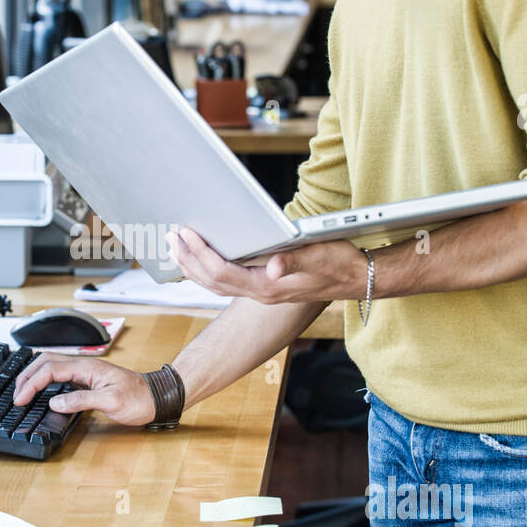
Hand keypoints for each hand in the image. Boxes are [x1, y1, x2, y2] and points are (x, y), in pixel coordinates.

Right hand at [13, 353, 156, 426]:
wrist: (157, 397)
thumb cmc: (139, 399)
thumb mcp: (110, 402)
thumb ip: (81, 401)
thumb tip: (54, 402)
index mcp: (87, 367)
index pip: (49, 370)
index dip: (31, 384)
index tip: (20, 399)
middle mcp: (84, 366)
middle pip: (46, 362)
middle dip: (27, 375)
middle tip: (15, 394)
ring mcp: (86, 371)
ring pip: (52, 366)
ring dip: (34, 376)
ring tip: (23, 390)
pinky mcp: (88, 379)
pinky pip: (61, 375)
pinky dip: (45, 380)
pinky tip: (42, 390)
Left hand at [168, 227, 368, 304]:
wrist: (357, 278)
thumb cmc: (340, 263)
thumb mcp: (321, 255)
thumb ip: (296, 260)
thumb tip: (274, 266)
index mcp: (269, 287)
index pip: (223, 273)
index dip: (201, 254)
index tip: (186, 234)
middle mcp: (260, 293)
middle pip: (212, 281)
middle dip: (188, 259)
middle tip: (170, 237)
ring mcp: (261, 292)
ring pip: (216, 284)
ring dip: (193, 265)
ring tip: (176, 246)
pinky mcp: (264, 286)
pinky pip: (226, 281)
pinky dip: (207, 269)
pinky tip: (199, 257)